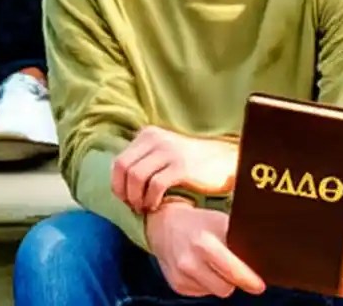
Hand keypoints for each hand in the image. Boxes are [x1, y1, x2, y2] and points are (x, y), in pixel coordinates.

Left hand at [111, 126, 237, 212]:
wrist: (225, 160)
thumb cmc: (193, 162)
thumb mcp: (165, 152)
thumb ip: (144, 160)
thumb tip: (120, 182)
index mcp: (148, 135)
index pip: (119, 161)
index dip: (117, 184)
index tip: (125, 199)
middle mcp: (156, 139)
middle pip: (124, 168)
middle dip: (124, 192)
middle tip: (133, 206)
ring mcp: (169, 151)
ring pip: (136, 177)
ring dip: (136, 198)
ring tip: (145, 207)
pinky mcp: (182, 166)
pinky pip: (155, 185)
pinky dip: (151, 199)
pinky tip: (157, 206)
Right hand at [145, 200, 265, 298]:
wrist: (164, 225)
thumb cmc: (198, 223)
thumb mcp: (220, 222)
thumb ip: (239, 239)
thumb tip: (264, 254)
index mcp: (204, 244)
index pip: (232, 271)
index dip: (249, 280)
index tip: (259, 285)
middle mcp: (190, 262)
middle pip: (226, 288)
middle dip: (235, 281)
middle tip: (237, 271)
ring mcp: (182, 276)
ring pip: (215, 292)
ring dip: (220, 282)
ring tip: (214, 264)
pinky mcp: (177, 286)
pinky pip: (203, 292)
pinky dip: (206, 283)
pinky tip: (202, 267)